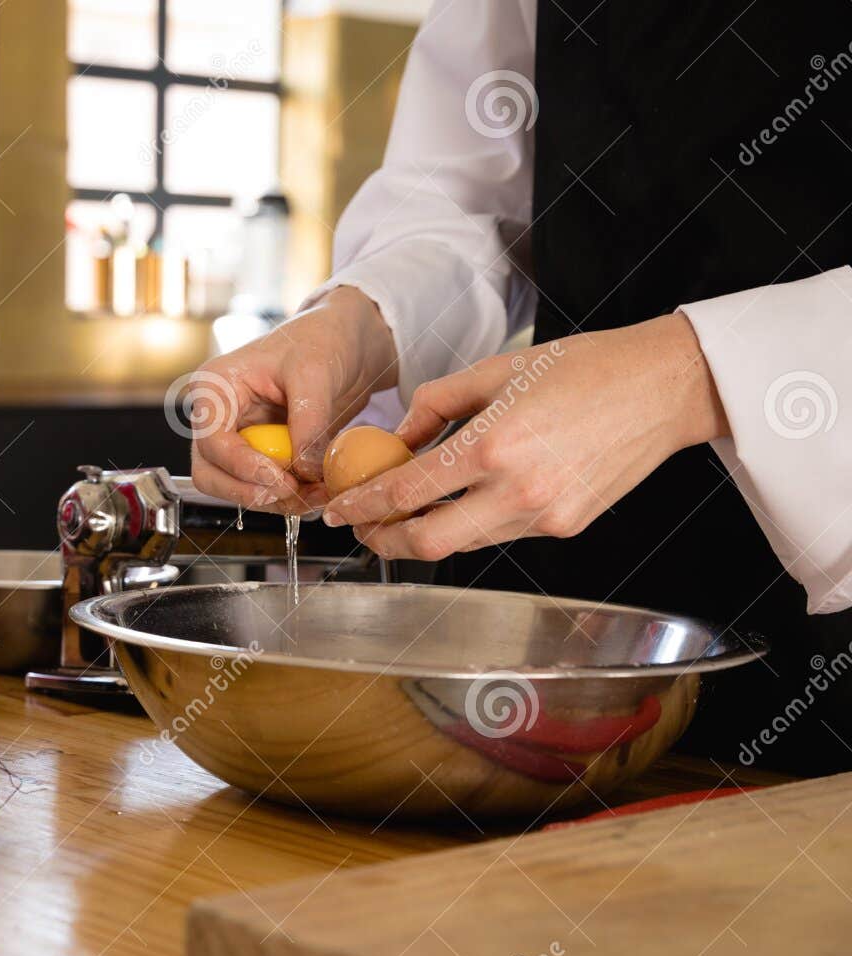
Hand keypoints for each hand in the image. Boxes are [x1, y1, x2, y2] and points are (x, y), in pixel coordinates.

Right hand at [188, 286, 397, 513]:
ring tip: (314, 494)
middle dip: (247, 490)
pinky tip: (316, 490)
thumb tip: (306, 471)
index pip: (211, 441)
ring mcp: (238, 438)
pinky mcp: (261, 454)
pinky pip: (263, 487)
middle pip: (209, 473)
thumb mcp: (315, 373)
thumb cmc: (320, 339)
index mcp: (216, 387)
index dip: (241, 467)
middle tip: (290, 492)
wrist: (345, 341)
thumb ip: (308, 423)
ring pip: (233, 487)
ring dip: (271, 500)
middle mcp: (219, 416)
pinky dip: (287, 497)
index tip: (279, 479)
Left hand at [321, 313, 728, 559]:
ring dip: (426, 533)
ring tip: (404, 513)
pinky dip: (470, 524)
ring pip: (463, 543)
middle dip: (385, 540)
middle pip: (427, 543)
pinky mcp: (565, 527)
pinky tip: (461, 502)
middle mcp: (517, 490)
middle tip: (364, 527)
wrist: (662, 388)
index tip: (337, 510)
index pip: (406, 491)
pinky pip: (499, 534)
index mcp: (493, 444)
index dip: (362, 507)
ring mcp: (544, 515)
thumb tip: (398, 435)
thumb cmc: (584, 368)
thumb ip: (436, 403)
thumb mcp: (497, 369)